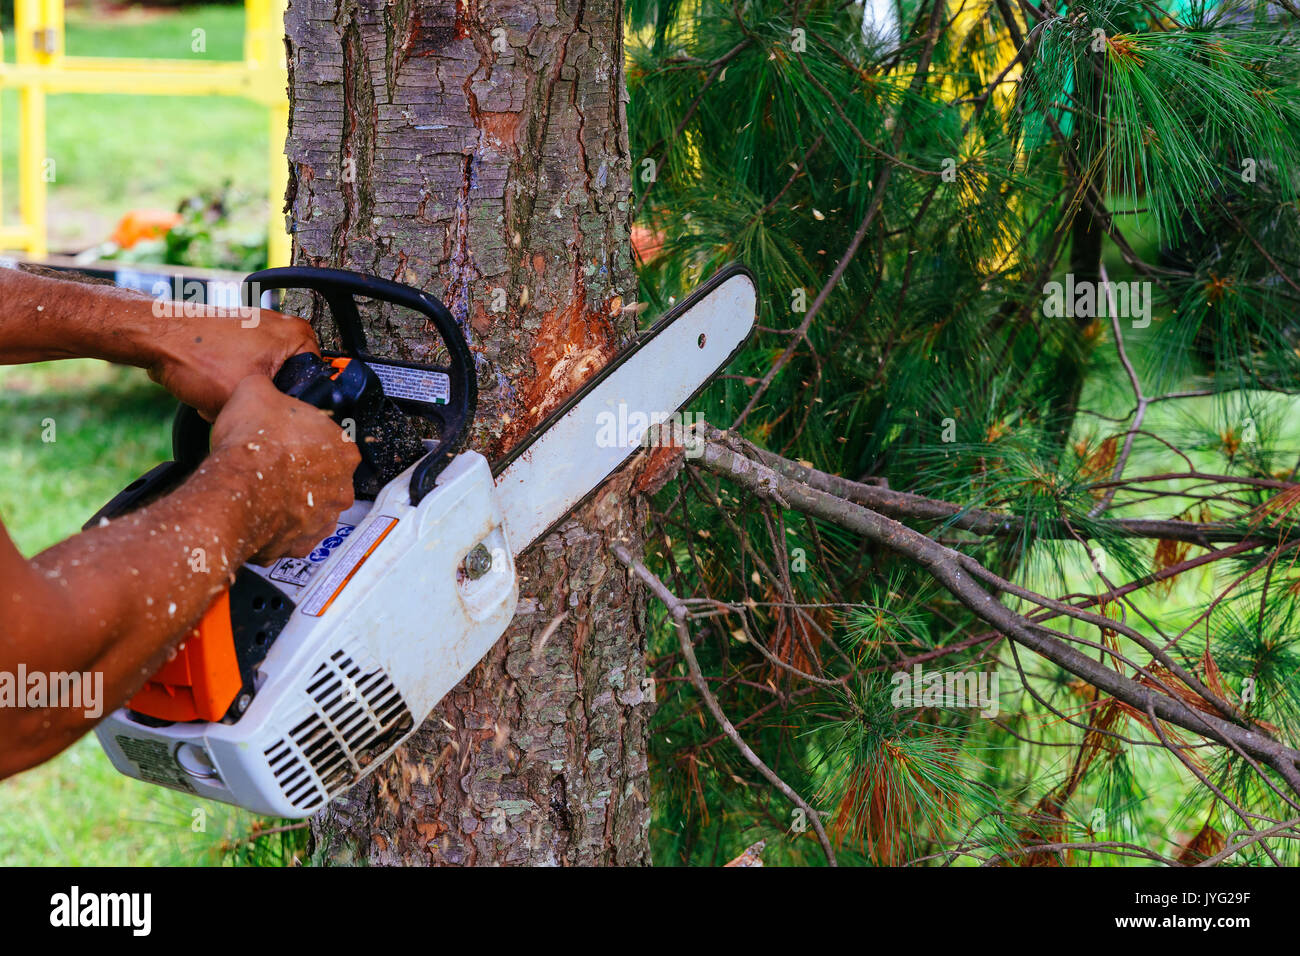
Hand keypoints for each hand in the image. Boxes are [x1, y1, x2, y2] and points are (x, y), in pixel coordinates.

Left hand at [148, 307, 319, 419]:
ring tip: (218, 393)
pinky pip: (243, 368)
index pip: (316, 382)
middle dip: (259, 399)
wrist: (155, 336)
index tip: (268, 409)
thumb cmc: (195, 355)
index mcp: (297, 335)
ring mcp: (257, 327)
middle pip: (285, 382)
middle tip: (237, 401)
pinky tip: (209, 385)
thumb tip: (282, 423)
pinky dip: (228, 381)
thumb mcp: (246, 396)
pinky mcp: (236, 333)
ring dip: (240, 393)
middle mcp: (282, 326)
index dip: (289, 403)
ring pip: (262, 378)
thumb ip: (273, 411)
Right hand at [210, 376, 360, 562]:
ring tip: (265, 491)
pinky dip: (280, 527)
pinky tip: (261, 514)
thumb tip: (259, 385)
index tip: (289, 438)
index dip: (307, 438)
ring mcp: (325, 517)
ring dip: (294, 501)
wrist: (236, 489)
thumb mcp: (255, 393)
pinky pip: (295, 534)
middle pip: (326, 476)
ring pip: (312, 507)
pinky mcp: (304, 542)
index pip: (333, 440)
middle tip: (275, 465)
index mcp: (343, 449)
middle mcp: (342, 486)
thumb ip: (266, 389)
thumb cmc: (254, 446)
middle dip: (303, 471)